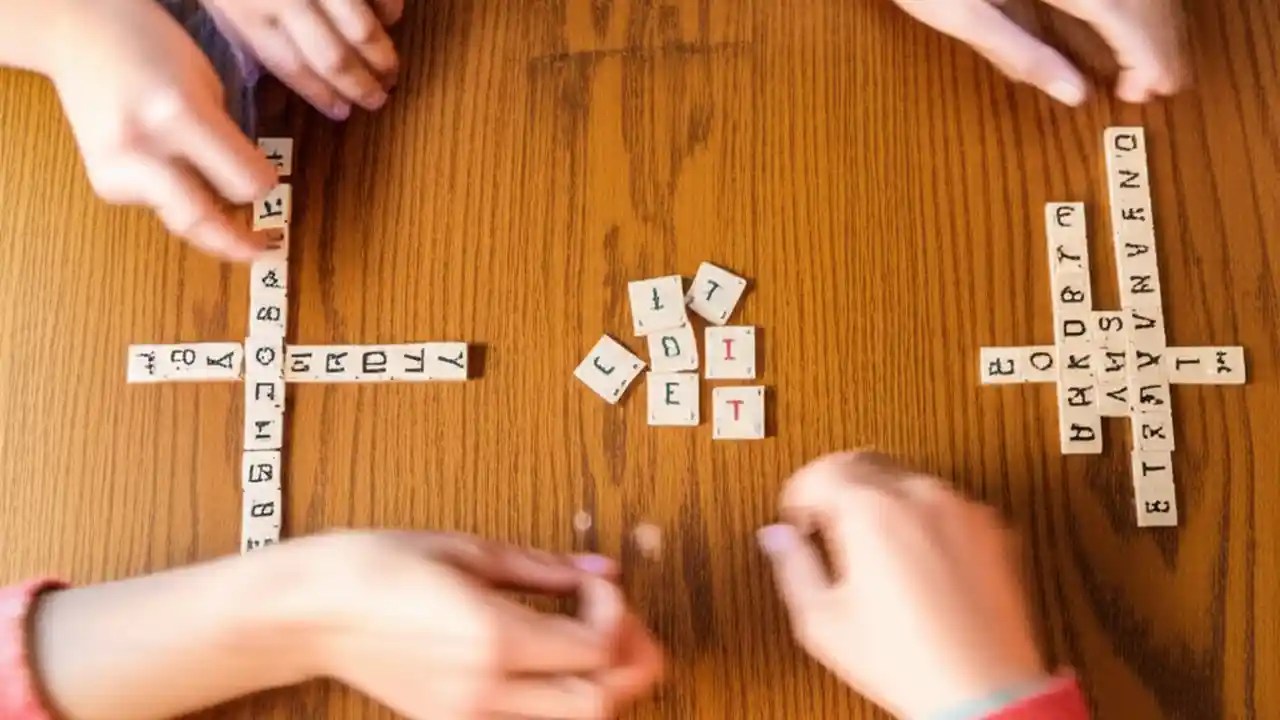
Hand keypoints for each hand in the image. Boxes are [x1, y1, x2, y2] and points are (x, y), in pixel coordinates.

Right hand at [44, 0, 275, 260]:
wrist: (77, 35)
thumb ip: (227, 137)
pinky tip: (172, 167)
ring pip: (181, 220)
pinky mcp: (103, 185)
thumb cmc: (151, 48)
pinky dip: (177, 197)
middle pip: (201, 221)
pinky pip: (158, 205)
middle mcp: (142, 149)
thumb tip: (250, 186)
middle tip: (262, 248)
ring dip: (208, 219)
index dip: (264, 187)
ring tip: (227, 212)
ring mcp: (115, 171)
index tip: (271, 184)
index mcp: (177, 114)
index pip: (242, 182)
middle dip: (237, 242)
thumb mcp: (208, 83)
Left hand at [202, 0, 401, 119]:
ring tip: (390, 69)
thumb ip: (243, 21)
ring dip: (380, 54)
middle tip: (378, 98)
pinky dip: (387, 7)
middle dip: (360, 85)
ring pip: (360, 28)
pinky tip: (390, 18)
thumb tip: (276, 63)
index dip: (320, 95)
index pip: (291, 67)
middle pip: (332, 57)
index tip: (342, 111)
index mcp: (245, 9)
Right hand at [291, 531, 663, 718]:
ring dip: (596, 685)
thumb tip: (599, 567)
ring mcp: (468, 713)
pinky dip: (556, 697)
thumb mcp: (466, 549)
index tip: (597, 582)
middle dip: (626, 664)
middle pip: (597, 703)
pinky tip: (549, 664)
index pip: (596, 645)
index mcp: (492, 638)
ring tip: (591, 644)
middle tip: (623, 625)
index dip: (615, 610)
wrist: (308, 613)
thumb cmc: (371, 570)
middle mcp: (485, 688)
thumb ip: (543, 566)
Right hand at [758, 452, 1045, 718]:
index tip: (797, 518)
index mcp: (871, 511)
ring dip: (879, 498)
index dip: (798, 494)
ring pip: (905, 478)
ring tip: (871, 547)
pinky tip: (913, 557)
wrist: (983, 690)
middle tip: (825, 522)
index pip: (819, 471)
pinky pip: (943, 501)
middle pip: (862, 460)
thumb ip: (793, 566)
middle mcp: (918, 496)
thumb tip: (776, 537)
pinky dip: (920, 514)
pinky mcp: (990, 528)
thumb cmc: (907, 662)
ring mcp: (960, 508)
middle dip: (836, 485)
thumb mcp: (823, 621)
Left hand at [890, 0, 1185, 104]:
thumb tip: (1074, 95)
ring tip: (1147, 61)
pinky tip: (1127, 17)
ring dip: (1153, 17)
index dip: (1148, 56)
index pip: (1127, 14)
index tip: (1148, 93)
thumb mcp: (962, 16)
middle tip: (1157, 88)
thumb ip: (1021, 54)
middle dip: (1159, 40)